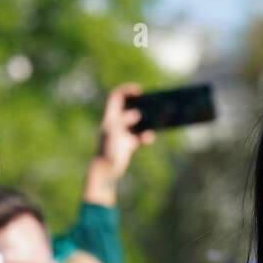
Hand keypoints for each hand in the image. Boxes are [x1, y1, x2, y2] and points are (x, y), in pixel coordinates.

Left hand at [84, 83, 155, 204]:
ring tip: (157, 121)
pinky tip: (149, 139)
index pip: (116, 96)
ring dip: (148, 121)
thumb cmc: (107, 151)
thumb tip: (138, 114)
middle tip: (154, 103)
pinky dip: (147, 136)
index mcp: (110, 116)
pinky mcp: (129, 144)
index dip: (127, 90)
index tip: (139, 91)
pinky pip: (141, 136)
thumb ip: (124, 120)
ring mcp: (123, 133)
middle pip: (130, 106)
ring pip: (138, 121)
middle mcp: (116, 122)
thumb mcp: (114, 133)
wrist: (105, 171)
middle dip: (142, 104)